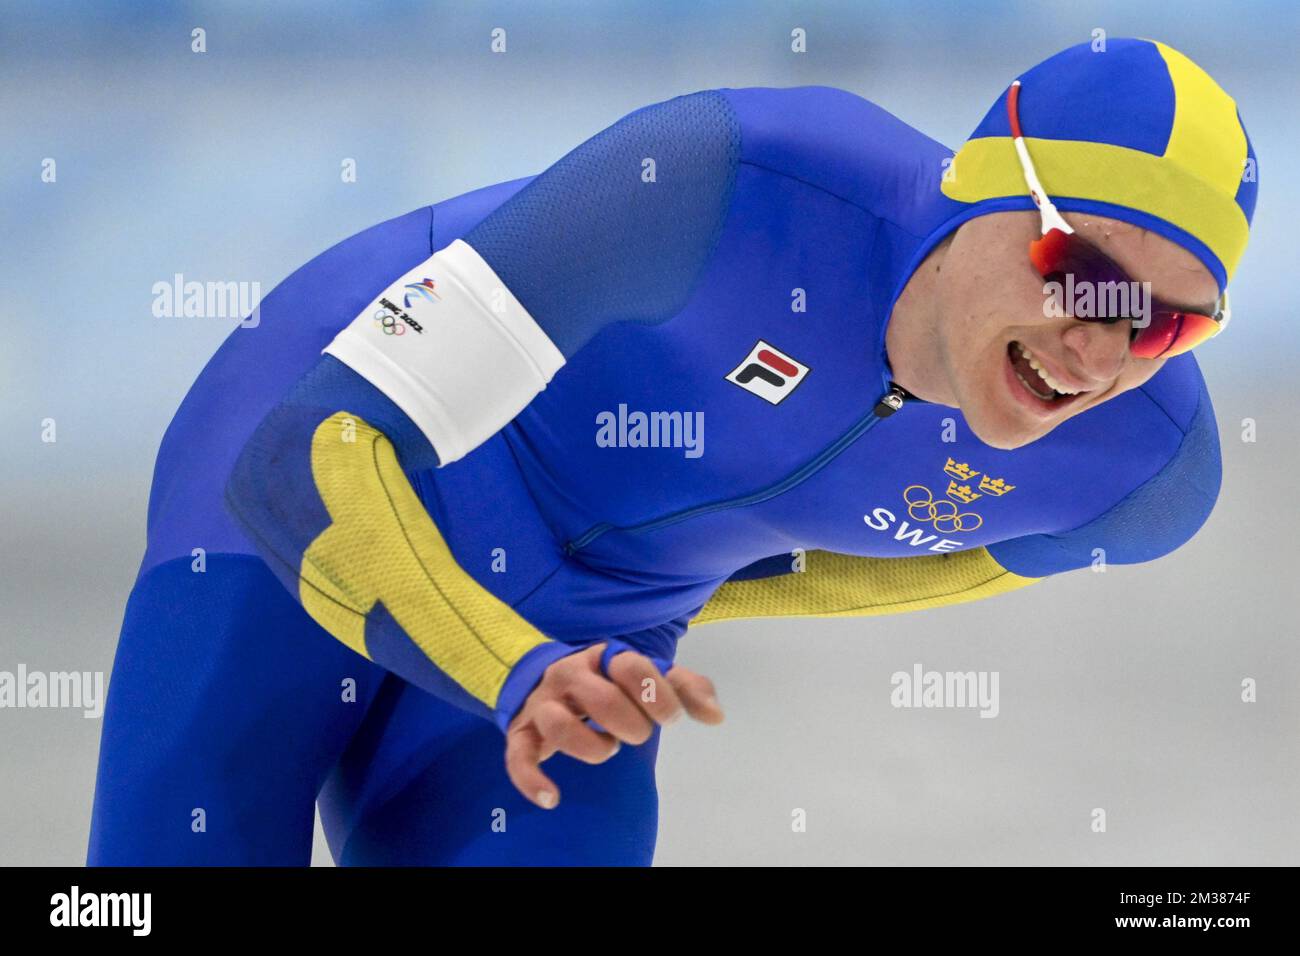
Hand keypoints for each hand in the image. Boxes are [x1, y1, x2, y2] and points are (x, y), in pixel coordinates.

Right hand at [504, 643, 722, 808]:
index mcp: (603, 657)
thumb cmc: (608, 683)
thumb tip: (716, 716)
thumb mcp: (645, 678)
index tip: (671, 718)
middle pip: (600, 698)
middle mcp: (569, 675)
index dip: (657, 694)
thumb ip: (684, 690)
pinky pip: (517, 757)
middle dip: (631, 725)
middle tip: (639, 736)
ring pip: (558, 724)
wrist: (544, 681)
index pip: (632, 665)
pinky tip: (552, 798)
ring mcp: (542, 704)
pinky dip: (532, 780)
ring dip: (590, 746)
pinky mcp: (521, 734)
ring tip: (607, 750)